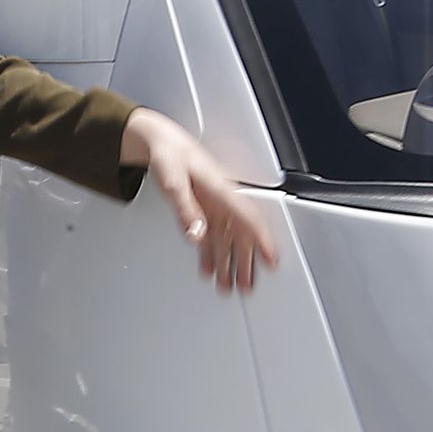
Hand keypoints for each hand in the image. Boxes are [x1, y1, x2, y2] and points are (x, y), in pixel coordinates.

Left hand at [121, 110, 278, 294]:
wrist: (160, 143)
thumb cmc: (170, 155)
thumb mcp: (174, 182)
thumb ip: (185, 209)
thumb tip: (197, 234)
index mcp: (222, 191)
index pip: (249, 219)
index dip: (263, 241)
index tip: (272, 260)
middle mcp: (222, 201)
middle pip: (240, 237)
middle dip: (246, 263)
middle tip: (248, 288)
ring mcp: (213, 207)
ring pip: (227, 241)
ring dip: (228, 265)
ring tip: (229, 287)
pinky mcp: (202, 211)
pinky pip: (211, 237)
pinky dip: (211, 256)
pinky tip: (210, 271)